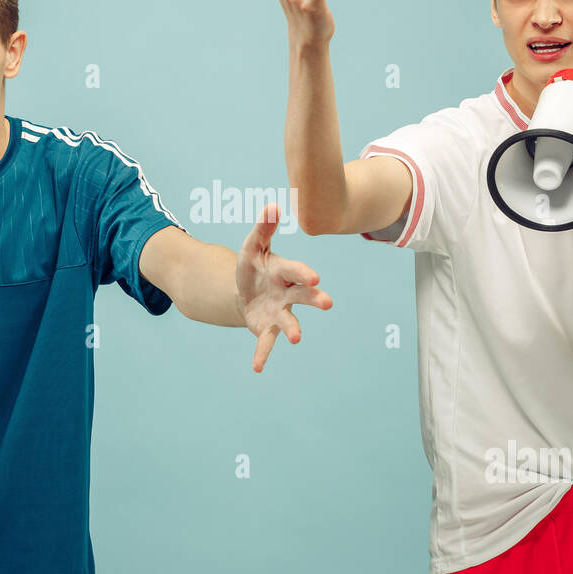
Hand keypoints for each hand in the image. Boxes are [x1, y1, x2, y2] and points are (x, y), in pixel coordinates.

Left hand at [236, 203, 332, 371]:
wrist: (245, 292)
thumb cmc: (254, 266)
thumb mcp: (253, 247)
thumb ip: (263, 229)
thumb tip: (271, 205)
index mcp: (285, 271)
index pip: (296, 271)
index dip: (303, 273)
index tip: (314, 277)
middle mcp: (288, 293)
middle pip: (304, 296)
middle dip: (315, 299)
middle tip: (327, 303)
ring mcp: (280, 313)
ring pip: (290, 321)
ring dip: (294, 329)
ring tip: (297, 339)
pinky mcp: (267, 329)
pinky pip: (266, 343)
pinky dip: (262, 355)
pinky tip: (257, 368)